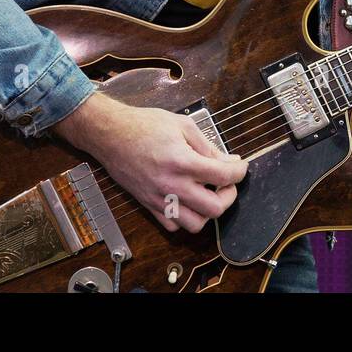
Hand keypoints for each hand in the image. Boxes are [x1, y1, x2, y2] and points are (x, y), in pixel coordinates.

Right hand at [53, 93, 246, 233]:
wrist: (111, 134)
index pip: (223, 176)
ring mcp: (159, 199)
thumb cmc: (144, 125)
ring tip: (207, 194)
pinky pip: (172, 226)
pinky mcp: (148, 205)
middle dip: (229, 196)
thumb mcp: (183, 125)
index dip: (239, 172)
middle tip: (226, 183)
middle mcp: (172, 185)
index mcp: (183, 162)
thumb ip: (208, 146)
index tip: (240, 167)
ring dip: (207, 212)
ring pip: (194, 225)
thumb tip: (228, 161)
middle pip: (214, 208)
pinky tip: (187, 200)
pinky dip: (184, 218)